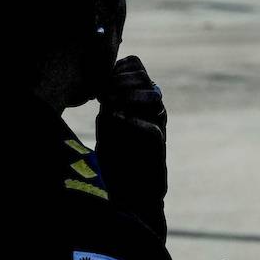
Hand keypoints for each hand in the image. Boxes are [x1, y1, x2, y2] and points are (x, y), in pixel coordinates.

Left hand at [96, 55, 167, 234]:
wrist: (131, 193)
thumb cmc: (117, 159)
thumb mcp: (106, 123)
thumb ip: (108, 101)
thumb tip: (102, 84)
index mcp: (141, 100)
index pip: (136, 66)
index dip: (118, 68)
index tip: (101, 82)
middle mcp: (152, 111)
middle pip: (145, 78)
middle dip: (121, 81)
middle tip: (104, 95)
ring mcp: (158, 128)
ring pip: (154, 97)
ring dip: (128, 96)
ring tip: (109, 107)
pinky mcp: (158, 149)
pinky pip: (152, 128)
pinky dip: (133, 121)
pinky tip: (116, 119)